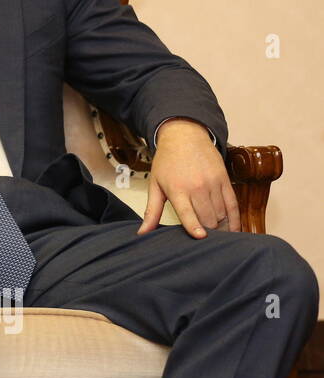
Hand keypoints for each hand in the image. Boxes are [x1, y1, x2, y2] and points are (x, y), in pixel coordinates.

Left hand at [138, 118, 238, 237]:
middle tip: (205, 241)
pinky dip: (235, 219)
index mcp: (177, 189)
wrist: (184, 136)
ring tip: (217, 237)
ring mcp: (213, 183)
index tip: (201, 237)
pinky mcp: (225, 180)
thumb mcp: (155, 185)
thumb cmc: (167, 162)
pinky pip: (233, 204)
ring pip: (221, 213)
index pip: (187, 212)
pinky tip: (234, 229)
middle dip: (208, 231)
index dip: (194, 226)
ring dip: (221, 227)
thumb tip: (142, 233)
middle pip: (208, 218)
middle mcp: (197, 187)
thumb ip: (151, 211)